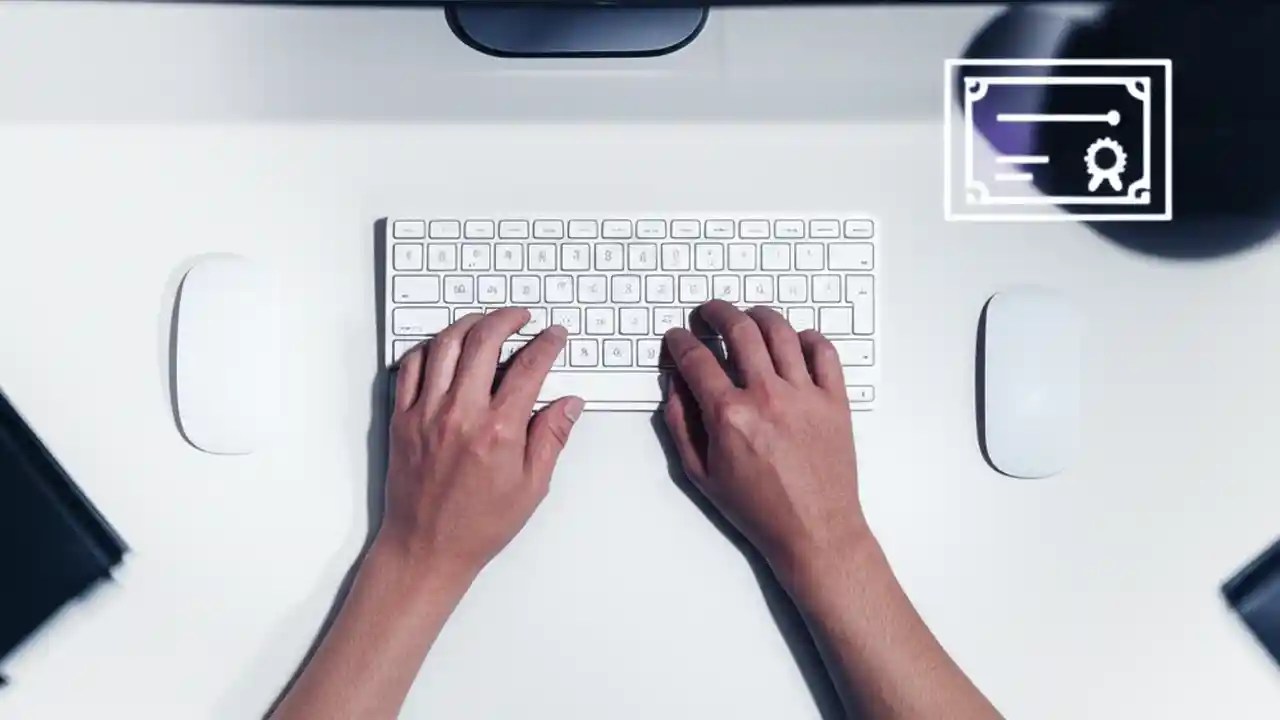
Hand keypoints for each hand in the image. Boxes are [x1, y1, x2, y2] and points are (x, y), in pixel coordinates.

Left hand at [380, 308, 583, 583]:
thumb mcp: (532, 486)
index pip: (529, 368)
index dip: (547, 344)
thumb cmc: (478, 525)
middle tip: (521, 317)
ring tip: (486, 323)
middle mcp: (460, 414)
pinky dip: (429, 349)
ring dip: (470, 324)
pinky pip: (410, 367)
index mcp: (498, 431)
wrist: (426, 548)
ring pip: (445, 345)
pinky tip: (445, 349)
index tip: (554, 336)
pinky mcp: (402, 418)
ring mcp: (426, 413)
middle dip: (508, 319)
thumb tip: (569, 404)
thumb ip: (551, 438)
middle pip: (485, 341)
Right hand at [662, 300, 867, 582]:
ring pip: (780, 331)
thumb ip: (680, 425)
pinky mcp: (834, 400)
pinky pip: (823, 351)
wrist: (814, 530)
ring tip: (748, 317)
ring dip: (758, 315)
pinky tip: (794, 341)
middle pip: (739, 329)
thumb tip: (674, 386)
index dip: (680, 341)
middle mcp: (767, 397)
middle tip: (708, 312)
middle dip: (716, 312)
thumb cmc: (758, 509)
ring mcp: (804, 395)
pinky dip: (807, 337)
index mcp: (729, 416)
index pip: (696, 358)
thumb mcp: (701, 474)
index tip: (677, 337)